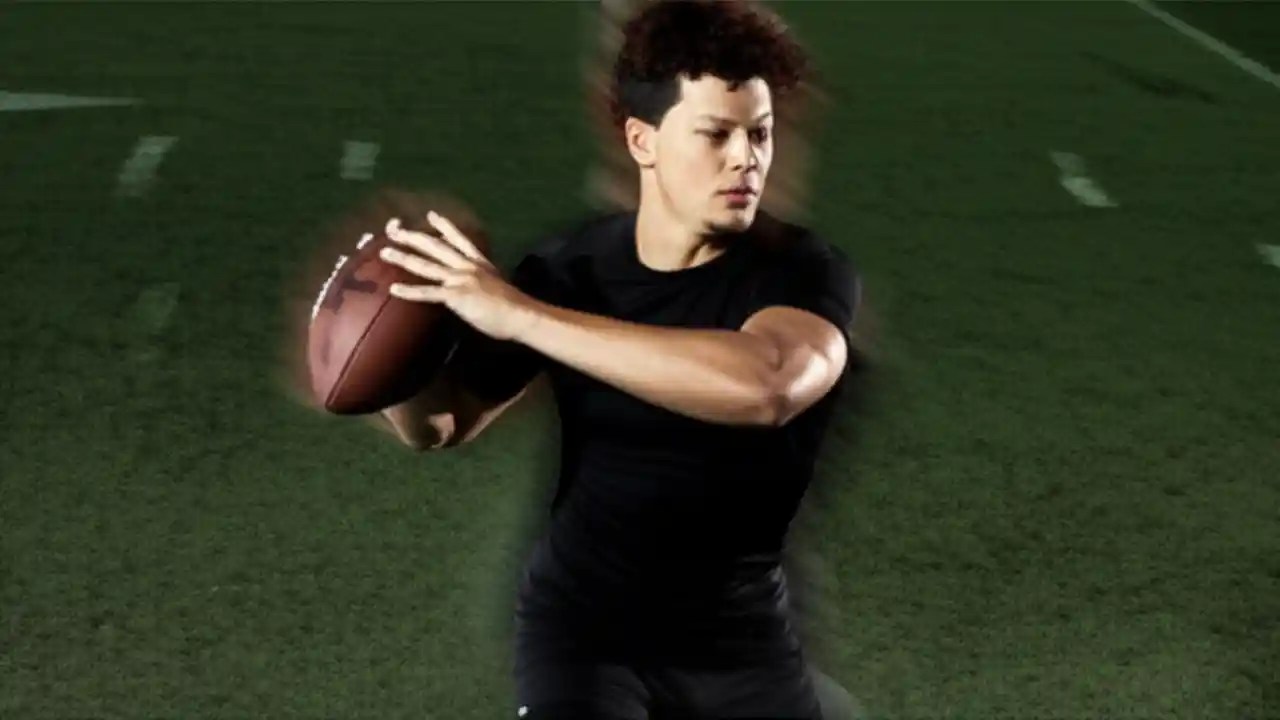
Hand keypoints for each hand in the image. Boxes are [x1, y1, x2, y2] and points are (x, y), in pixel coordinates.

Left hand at [379, 212, 536, 341]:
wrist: (520, 314)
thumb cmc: (512, 307)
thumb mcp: (495, 286)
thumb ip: (480, 283)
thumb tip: (472, 288)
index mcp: (478, 262)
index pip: (459, 239)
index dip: (444, 226)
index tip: (431, 214)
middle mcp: (467, 266)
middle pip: (435, 246)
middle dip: (413, 236)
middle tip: (393, 229)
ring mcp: (460, 279)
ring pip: (426, 265)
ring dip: (403, 257)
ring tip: (384, 252)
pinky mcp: (456, 295)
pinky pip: (428, 292)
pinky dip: (410, 291)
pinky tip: (394, 289)